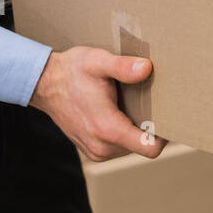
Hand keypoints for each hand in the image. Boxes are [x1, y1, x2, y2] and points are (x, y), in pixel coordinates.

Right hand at [30, 47, 165, 160]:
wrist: (44, 83)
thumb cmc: (71, 71)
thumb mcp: (98, 61)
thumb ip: (122, 66)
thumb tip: (146, 68)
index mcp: (107, 129)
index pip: (150, 148)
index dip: (164, 134)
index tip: (168, 114)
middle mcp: (102, 147)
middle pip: (144, 146)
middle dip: (151, 127)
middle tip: (150, 102)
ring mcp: (96, 151)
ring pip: (132, 147)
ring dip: (137, 129)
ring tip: (132, 105)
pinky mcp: (93, 149)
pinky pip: (120, 146)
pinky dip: (125, 131)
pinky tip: (120, 111)